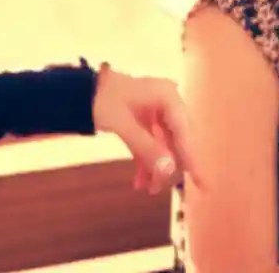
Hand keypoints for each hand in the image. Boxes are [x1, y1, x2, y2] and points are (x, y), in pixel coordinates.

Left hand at [91, 63, 204, 194]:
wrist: (78, 89)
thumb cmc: (101, 98)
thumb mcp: (123, 124)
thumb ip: (147, 148)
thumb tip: (168, 171)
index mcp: (167, 96)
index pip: (183, 132)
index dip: (190, 158)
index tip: (200, 181)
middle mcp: (166, 102)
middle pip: (175, 140)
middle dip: (167, 166)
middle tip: (162, 188)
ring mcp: (155, 111)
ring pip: (162, 145)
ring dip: (155, 167)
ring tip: (148, 189)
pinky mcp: (143, 120)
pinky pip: (149, 143)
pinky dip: (145, 161)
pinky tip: (140, 181)